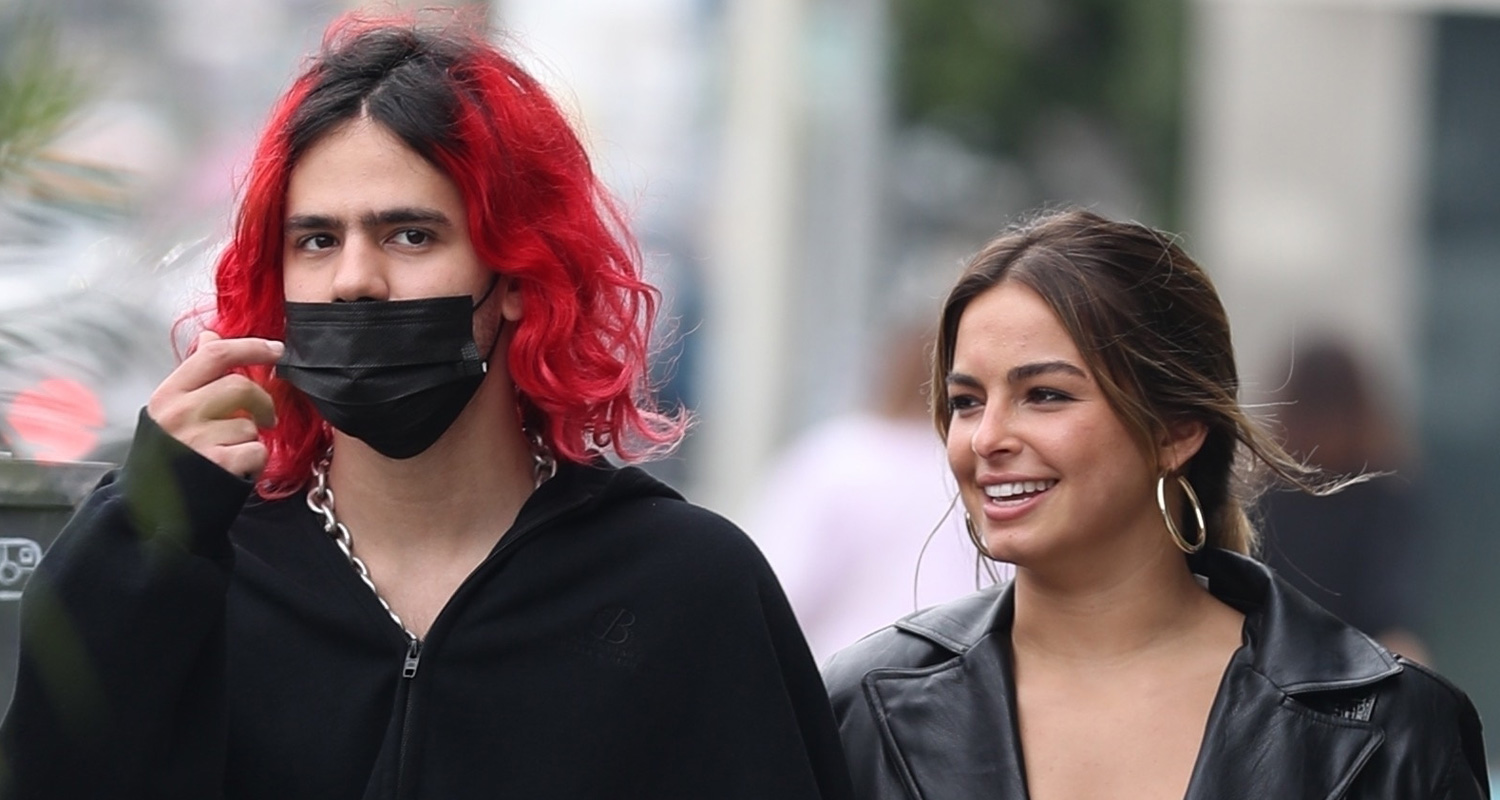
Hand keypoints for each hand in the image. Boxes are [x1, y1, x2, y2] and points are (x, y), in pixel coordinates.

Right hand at [146, 331, 282, 479]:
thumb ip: (196, 375)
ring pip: (249, 424)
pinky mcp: (217, 464)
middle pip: (240, 386)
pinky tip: (236, 468)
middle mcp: (180, 413)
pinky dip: (254, 461)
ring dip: (251, 439)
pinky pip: (257, 451)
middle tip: (266, 418)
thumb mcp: (172, 410)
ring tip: (231, 451)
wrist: (153, 510)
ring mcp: (197, 439)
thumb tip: (212, 336)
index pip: (214, 355)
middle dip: (262, 402)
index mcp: (169, 395)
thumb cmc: (169, 455)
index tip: (277, 349)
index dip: (251, 347)